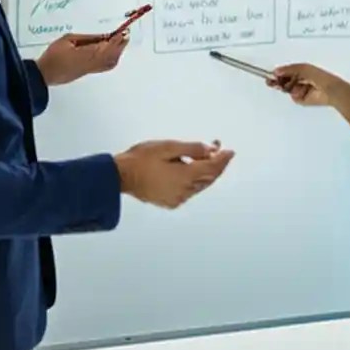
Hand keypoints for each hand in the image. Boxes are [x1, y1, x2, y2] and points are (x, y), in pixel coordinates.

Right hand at [37, 32, 128, 85]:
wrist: (45, 73)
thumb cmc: (54, 55)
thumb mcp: (69, 39)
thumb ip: (88, 38)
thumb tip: (103, 36)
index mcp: (88, 54)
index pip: (109, 45)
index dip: (117, 38)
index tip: (124, 31)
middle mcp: (93, 63)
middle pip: (113, 54)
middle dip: (121, 44)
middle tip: (125, 34)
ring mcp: (92, 69)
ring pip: (112, 61)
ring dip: (118, 51)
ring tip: (121, 41)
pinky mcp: (89, 72)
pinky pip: (106, 66)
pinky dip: (113, 58)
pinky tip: (114, 53)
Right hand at [113, 140, 234, 208]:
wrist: (119, 176)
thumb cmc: (141, 159)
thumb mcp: (168, 147)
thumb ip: (192, 149)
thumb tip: (211, 149)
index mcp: (185, 177)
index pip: (212, 168)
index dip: (223, 159)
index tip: (230, 151)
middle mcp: (185, 191)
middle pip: (209, 178)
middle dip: (216, 163)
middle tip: (218, 149)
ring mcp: (177, 198)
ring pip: (200, 185)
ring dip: (205, 171)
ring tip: (204, 156)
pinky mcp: (170, 202)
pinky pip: (189, 191)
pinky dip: (194, 180)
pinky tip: (190, 170)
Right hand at [268, 63, 344, 106]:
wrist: (329, 90)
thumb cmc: (320, 77)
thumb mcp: (303, 68)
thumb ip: (288, 69)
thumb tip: (277, 71)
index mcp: (300, 71)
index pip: (284, 72)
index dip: (277, 74)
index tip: (270, 75)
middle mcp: (299, 80)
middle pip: (283, 82)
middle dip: (278, 82)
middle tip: (273, 82)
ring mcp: (300, 90)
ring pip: (288, 90)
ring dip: (290, 88)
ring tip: (298, 85)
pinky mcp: (302, 99)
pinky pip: (294, 98)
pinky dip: (297, 94)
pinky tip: (303, 91)